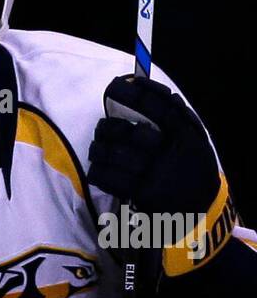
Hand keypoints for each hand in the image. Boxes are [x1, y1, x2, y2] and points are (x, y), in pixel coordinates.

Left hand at [88, 75, 220, 219]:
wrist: (200, 213)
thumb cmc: (192, 168)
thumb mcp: (196, 141)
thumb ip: (178, 116)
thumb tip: (152, 89)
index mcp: (186, 137)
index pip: (160, 109)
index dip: (136, 94)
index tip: (117, 84)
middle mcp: (171, 155)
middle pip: (131, 132)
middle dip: (110, 127)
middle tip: (102, 127)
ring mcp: (156, 176)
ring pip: (116, 154)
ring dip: (99, 148)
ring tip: (98, 147)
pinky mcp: (141, 196)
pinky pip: (109, 178)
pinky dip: (98, 170)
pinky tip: (98, 167)